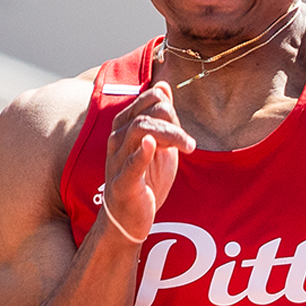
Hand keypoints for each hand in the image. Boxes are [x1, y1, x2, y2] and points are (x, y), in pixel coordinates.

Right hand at [100, 82, 194, 244]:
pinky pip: (131, 163)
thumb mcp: (158, 144)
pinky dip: (142, 151)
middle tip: (188, 144)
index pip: (150, 98)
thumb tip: (163, 85)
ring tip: (188, 147)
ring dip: (170, 134)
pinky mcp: (123, 182)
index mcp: (124, 125)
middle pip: (148, 113)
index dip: (170, 109)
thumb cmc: (144, 181)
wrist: (130, 219)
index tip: (180, 131)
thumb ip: (161, 117)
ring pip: (141, 130)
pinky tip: (151, 144)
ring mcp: (118, 159)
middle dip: (174, 123)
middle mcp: (117, 138)